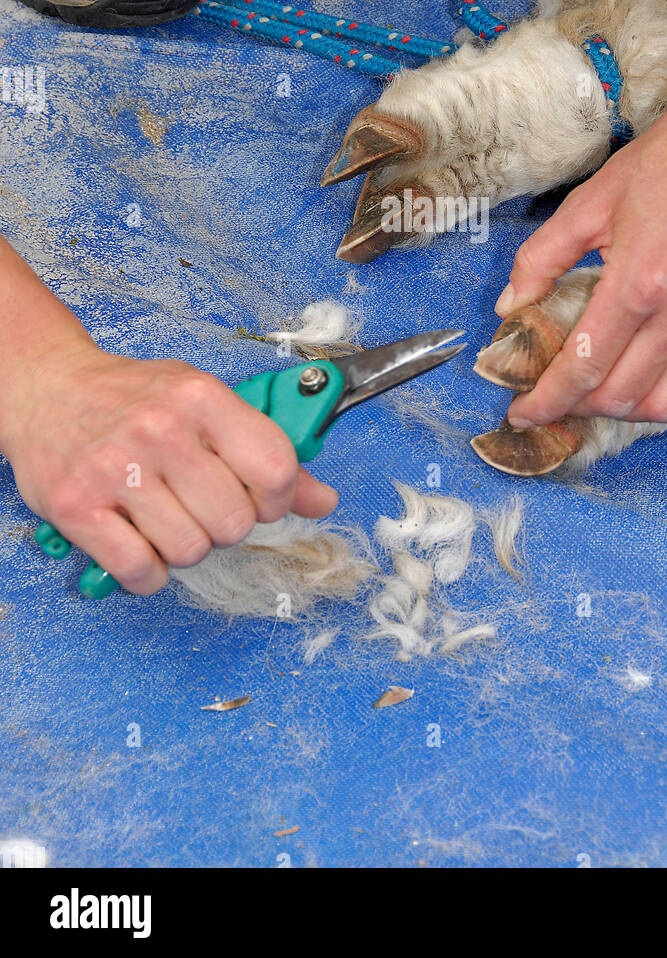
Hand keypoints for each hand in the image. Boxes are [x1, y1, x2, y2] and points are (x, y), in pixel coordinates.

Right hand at [4, 340, 337, 594]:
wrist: (47, 389)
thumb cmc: (136, 400)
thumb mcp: (206, 405)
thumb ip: (266, 453)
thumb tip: (324, 501)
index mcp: (202, 398)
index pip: (275, 468)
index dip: (277, 499)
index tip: (258, 498)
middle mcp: (160, 429)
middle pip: (235, 522)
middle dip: (226, 526)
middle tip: (200, 505)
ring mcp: (115, 468)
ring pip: (190, 551)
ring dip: (184, 548)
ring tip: (164, 516)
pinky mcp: (76, 506)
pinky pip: (140, 570)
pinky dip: (147, 572)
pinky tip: (139, 541)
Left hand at [497, 87, 666, 428]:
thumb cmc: (664, 165)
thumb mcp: (587, 204)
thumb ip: (540, 259)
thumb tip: (511, 307)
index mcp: (638, 284)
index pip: (584, 366)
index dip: (546, 400)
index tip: (521, 412)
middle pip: (619, 395)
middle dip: (574, 407)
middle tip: (547, 397)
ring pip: (662, 406)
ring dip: (620, 412)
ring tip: (590, 394)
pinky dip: (666, 400)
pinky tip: (640, 382)